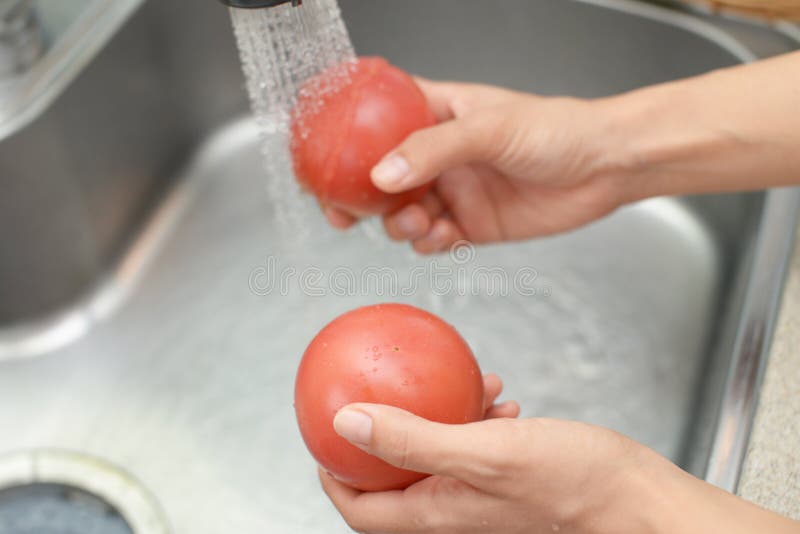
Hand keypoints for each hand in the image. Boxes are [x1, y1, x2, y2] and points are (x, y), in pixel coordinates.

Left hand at [319, 402, 799, 533]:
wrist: (634, 499)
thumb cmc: (571, 484)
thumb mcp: (483, 451)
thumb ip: (412, 437)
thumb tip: (347, 421)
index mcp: (438, 514)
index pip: (362, 507)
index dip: (334, 474)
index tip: (326, 436)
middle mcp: (456, 510)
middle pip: (397, 477)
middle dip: (387, 435)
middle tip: (379, 398)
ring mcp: (484, 496)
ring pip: (440, 455)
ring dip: (438, 417)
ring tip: (457, 387)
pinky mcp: (511, 479)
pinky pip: (477, 444)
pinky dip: (477, 418)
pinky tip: (496, 395)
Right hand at [324, 80, 628, 252]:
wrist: (604, 169)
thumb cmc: (557, 130)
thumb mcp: (491, 128)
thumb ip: (435, 149)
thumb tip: (385, 173)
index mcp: (439, 114)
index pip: (378, 118)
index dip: (344, 135)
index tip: (320, 157)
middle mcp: (440, 154)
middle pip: (380, 175)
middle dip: (359, 197)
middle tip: (345, 213)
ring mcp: (454, 190)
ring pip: (403, 212)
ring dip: (398, 224)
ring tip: (416, 223)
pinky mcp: (471, 225)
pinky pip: (433, 240)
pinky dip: (428, 244)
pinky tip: (442, 237)